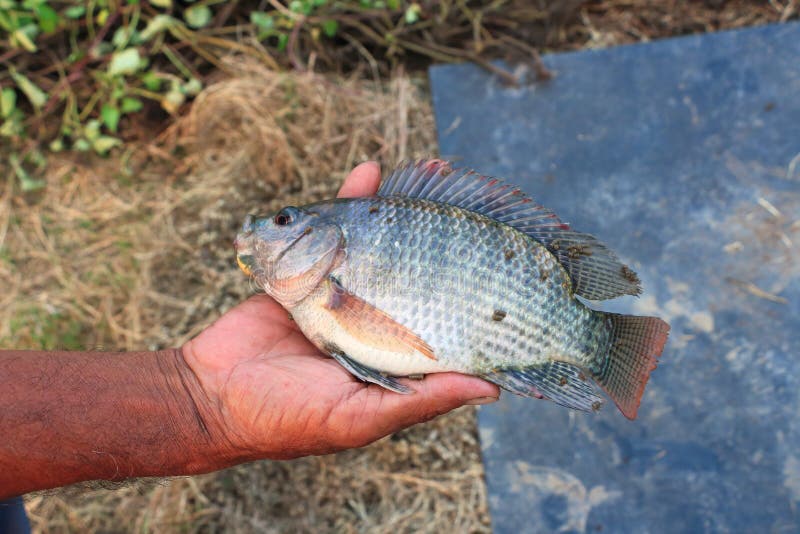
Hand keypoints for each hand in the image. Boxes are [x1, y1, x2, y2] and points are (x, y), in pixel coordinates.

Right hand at [181, 162, 499, 460]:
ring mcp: (340, 293)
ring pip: (378, 247)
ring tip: (429, 173)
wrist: (210, 396)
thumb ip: (422, 400)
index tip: (504, 257)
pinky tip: (369, 172)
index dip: (473, 292)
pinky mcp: (305, 274)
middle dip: (442, 238)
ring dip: (401, 211)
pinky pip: (332, 235)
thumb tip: (492, 386)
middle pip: (416, 275)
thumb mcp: (361, 416)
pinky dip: (349, 202)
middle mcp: (373, 321)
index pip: (444, 321)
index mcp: (394, 356)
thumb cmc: (290, 419)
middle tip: (471, 198)